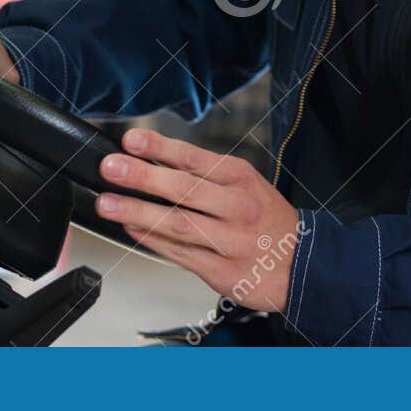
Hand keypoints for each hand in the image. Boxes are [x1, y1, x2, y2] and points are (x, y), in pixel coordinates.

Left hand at [94, 129, 299, 312]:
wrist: (302, 263)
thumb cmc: (267, 220)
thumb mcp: (246, 185)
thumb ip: (204, 176)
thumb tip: (153, 161)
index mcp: (242, 180)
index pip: (195, 158)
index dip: (160, 147)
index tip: (132, 140)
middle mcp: (236, 208)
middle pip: (184, 190)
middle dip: (142, 176)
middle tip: (112, 168)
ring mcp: (228, 241)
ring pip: (177, 224)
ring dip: (138, 212)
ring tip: (108, 203)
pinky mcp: (221, 271)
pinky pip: (179, 253)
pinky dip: (152, 240)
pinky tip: (131, 229)